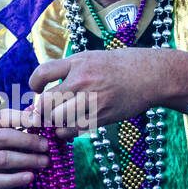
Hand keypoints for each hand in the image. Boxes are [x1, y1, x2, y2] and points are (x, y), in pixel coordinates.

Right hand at [0, 106, 50, 188]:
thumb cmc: (4, 156)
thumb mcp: (10, 143)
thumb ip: (23, 133)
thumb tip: (51, 124)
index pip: (2, 117)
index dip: (23, 117)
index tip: (42, 121)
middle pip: (3, 136)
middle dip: (29, 140)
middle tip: (47, 146)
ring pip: (3, 158)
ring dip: (28, 159)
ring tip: (46, 162)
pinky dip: (16, 178)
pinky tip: (30, 177)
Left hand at [28, 49, 157, 139]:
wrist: (153, 75)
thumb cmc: (122, 66)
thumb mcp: (94, 58)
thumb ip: (71, 69)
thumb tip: (45, 86)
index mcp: (80, 63)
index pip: (42, 74)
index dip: (34, 84)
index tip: (38, 88)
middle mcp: (84, 81)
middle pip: (45, 102)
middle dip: (42, 108)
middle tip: (47, 109)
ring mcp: (93, 100)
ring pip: (57, 119)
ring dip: (54, 121)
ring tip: (60, 117)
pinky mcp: (102, 116)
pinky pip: (72, 130)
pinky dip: (67, 131)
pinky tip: (71, 124)